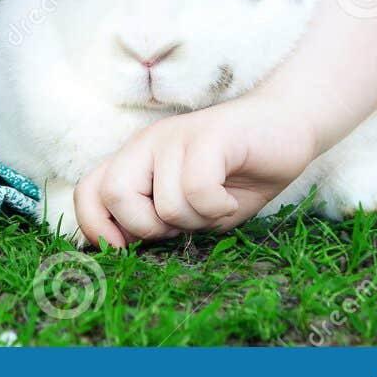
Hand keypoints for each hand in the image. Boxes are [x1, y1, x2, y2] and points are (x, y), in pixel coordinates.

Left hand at [73, 96, 317, 247]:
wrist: (288, 126)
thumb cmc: (237, 174)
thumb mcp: (191, 206)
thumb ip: (159, 220)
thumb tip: (126, 245)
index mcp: (136, 160)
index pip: (88, 192)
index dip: (97, 228)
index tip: (128, 250)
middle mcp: (147, 144)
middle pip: (113, 194)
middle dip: (147, 227)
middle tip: (183, 224)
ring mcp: (176, 136)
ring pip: (165, 203)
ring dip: (197, 220)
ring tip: (218, 204)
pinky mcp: (209, 135)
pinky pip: (198, 190)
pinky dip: (218, 207)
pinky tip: (231, 196)